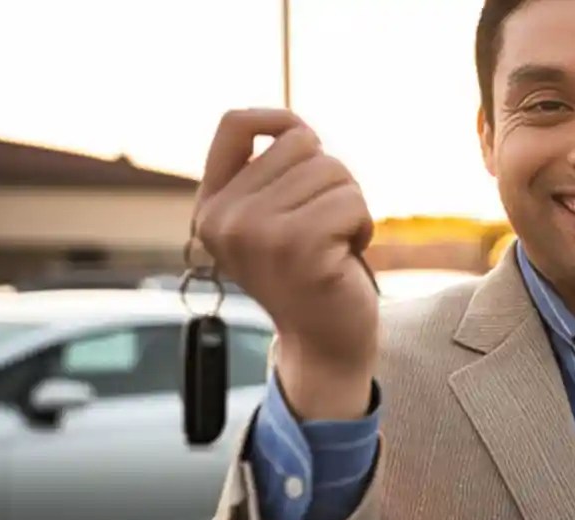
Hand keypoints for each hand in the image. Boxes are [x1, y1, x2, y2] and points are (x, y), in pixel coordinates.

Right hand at [193, 109, 376, 418]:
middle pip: (301, 144)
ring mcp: (257, 233)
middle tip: (328, 224)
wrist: (324, 345)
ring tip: (336, 243)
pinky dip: (363, 225)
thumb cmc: (310, 275)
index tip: (307, 144)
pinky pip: (352, 202)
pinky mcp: (299, 248)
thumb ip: (269, 177)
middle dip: (331, 178)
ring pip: (333, 170)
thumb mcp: (273, 221)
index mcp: (211, 206)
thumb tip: (291, 125)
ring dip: (350, 205)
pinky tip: (348, 255)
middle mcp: (224, 217)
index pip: (234, 123)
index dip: (278, 119)